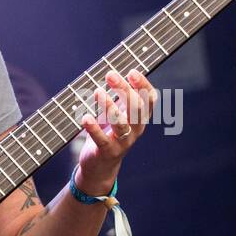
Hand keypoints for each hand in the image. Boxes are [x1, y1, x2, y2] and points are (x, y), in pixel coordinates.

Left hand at [76, 68, 156, 193]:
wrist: (101, 165)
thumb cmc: (109, 133)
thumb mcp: (118, 113)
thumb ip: (121, 96)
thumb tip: (116, 70)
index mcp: (140, 118)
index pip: (149, 100)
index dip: (143, 85)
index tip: (132, 71)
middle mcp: (136, 129)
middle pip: (136, 108)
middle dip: (125, 90)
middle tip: (110, 74)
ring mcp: (123, 142)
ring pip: (121, 123)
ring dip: (110, 106)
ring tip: (98, 91)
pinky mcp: (108, 152)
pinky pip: (102, 139)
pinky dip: (93, 128)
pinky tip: (85, 117)